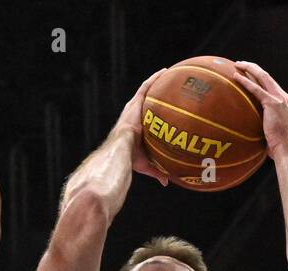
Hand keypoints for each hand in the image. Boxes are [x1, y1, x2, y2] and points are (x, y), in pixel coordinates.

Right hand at [118, 70, 169, 184]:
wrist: (120, 150)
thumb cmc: (129, 160)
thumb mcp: (145, 165)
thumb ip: (157, 171)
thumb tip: (167, 182)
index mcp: (132, 128)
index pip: (142, 118)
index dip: (150, 112)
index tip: (159, 108)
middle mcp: (131, 115)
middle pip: (144, 101)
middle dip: (153, 93)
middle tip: (165, 87)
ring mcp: (132, 107)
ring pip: (145, 91)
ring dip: (155, 81)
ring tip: (167, 73)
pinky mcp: (135, 102)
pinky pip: (146, 86)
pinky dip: (155, 78)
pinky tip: (165, 71)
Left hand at [232, 61, 287, 159]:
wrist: (286, 148)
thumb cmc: (278, 145)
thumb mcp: (272, 130)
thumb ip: (265, 122)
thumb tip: (250, 127)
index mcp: (284, 102)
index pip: (270, 84)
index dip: (259, 76)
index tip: (248, 72)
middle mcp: (283, 97)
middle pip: (267, 76)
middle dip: (253, 68)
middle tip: (240, 64)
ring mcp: (279, 99)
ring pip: (263, 77)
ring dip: (249, 69)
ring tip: (237, 65)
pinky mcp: (273, 104)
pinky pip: (256, 90)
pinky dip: (246, 82)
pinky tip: (236, 77)